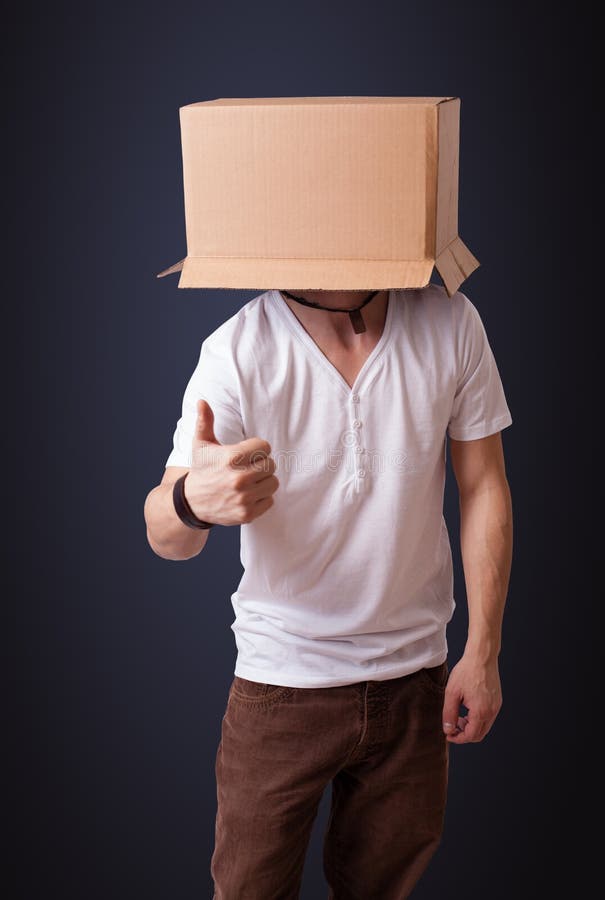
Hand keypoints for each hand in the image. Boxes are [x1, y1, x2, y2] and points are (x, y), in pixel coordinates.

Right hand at [183, 399, 278, 525]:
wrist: (191, 502)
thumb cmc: (201, 469)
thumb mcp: (201, 444)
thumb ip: (205, 421)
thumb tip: (202, 401)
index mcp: (231, 458)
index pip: (265, 446)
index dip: (257, 449)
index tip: (247, 453)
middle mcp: (238, 478)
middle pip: (271, 464)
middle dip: (261, 464)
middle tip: (248, 468)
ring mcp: (243, 498)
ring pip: (273, 482)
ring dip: (264, 481)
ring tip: (249, 481)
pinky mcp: (247, 514)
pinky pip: (270, 500)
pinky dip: (262, 498)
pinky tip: (248, 494)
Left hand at [442, 654, 501, 743]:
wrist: (482, 657)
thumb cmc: (467, 671)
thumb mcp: (452, 693)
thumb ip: (449, 714)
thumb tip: (448, 730)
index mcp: (481, 711)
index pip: (471, 736)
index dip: (458, 738)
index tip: (449, 735)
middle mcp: (492, 711)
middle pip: (479, 735)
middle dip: (465, 734)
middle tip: (453, 726)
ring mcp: (496, 706)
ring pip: (484, 727)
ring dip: (471, 727)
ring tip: (459, 716)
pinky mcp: (497, 701)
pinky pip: (488, 717)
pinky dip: (478, 719)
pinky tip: (468, 709)